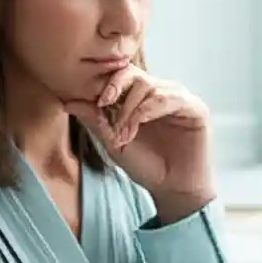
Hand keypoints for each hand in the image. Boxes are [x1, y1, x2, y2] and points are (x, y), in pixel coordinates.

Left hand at [65, 65, 214, 223]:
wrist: (172, 189)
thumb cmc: (145, 167)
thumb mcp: (113, 143)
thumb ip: (95, 120)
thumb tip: (67, 101)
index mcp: (142, 98)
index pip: (122, 74)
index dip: (106, 82)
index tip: (94, 100)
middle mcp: (161, 93)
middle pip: (134, 73)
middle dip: (116, 89)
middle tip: (104, 107)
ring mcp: (178, 99)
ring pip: (149, 85)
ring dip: (130, 107)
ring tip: (124, 132)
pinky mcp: (195, 108)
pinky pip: (168, 98)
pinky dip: (149, 109)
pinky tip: (139, 125)